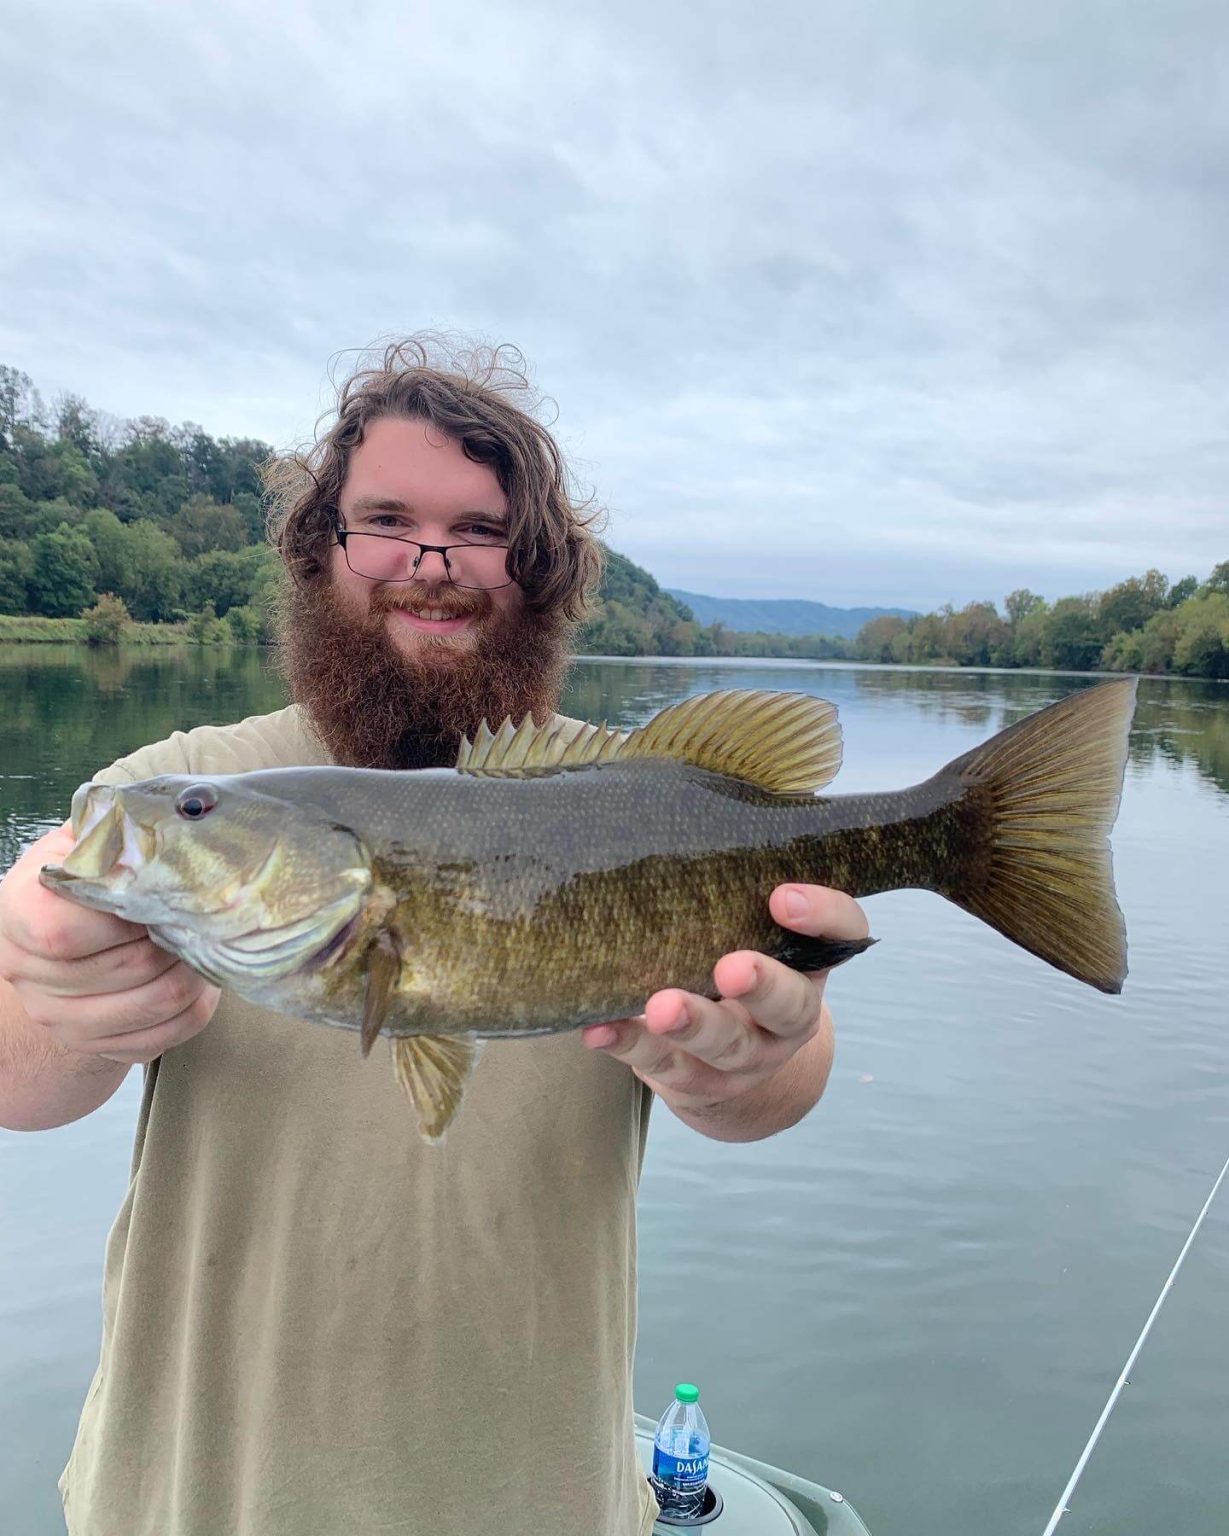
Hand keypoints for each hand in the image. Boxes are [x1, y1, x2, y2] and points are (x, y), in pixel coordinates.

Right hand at [0, 823, 219, 1065]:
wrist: (75, 938)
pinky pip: (172, 1032)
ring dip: (194, 969)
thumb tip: (164, 823)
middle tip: (193, 913)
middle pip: (129, 966)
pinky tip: (194, 974)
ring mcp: (61, 1019)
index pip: (63, 932)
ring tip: (197, 940)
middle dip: (175, 935)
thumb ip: (115, 832)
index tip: (153, 892)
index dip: (124, 913)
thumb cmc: (91, 875)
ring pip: (158, 1002)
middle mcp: (27, 972)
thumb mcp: (90, 841)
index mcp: (19, 910)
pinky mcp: (101, 1047)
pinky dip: (198, 1002)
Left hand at [582, 884, 868, 1120]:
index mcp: (811, 963)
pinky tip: (598, 1028)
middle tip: (731, 969)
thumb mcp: (751, 925)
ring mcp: (743, 1055)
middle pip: (789, 1005)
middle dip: (761, 986)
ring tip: (659, 1007)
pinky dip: (628, 1044)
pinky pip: (661, 1065)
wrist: (725, 1063)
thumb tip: (684, 799)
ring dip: (692, 1024)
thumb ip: (738, 879)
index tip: (783, 896)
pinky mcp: (693, 1079)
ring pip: (725, 1044)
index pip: (842, 934)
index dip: (824, 916)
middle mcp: (787, 1016)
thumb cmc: (730, 955)